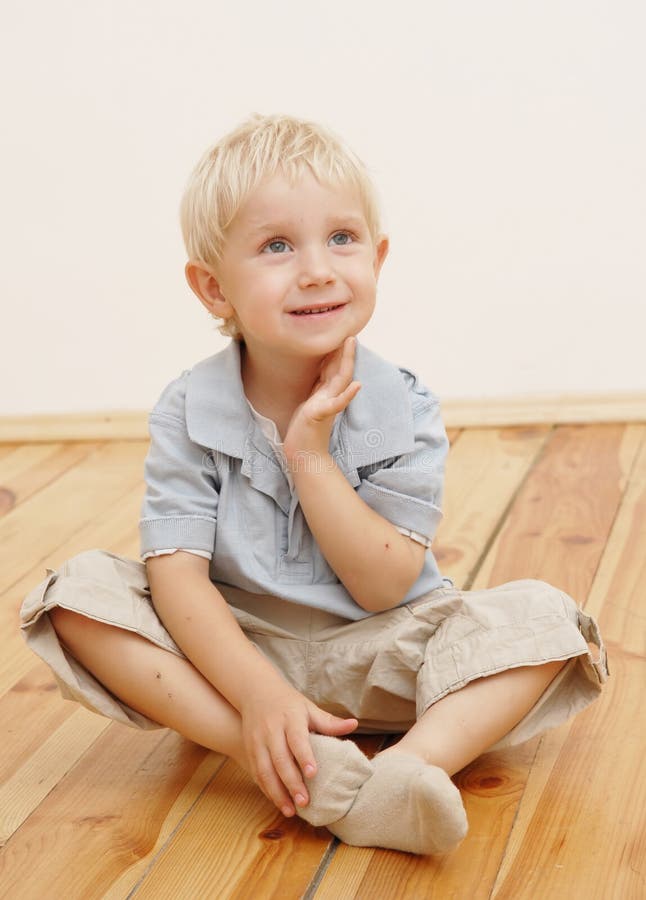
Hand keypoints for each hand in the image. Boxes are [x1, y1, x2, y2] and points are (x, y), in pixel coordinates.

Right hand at [239, 679, 357, 817]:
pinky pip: (256, 773)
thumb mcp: (308, 708)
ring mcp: (257, 740)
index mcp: (290, 718)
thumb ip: (329, 721)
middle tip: (304, 801)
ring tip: (290, 810)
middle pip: (280, 759)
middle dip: (291, 782)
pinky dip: (266, 789)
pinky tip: (278, 802)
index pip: (297, 739)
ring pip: (264, 770)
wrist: (256, 692)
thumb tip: (354, 725)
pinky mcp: (249, 749)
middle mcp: (271, 729)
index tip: (313, 774)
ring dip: (276, 792)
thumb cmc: (288, 703)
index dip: (304, 756)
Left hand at [283, 336, 360, 462]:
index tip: (340, 332)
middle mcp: (330, 397)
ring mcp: (327, 406)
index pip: (334, 367)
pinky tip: (357, 386)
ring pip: (340, 380)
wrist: (303, 454)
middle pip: (341, 369)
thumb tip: (320, 372)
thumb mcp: (311, 402)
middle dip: (346, 351)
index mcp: (326, 393)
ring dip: (347, 362)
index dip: (337, 351)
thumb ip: (318, 388)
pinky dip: (347, 395)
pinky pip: (336, 404)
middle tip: (350, 331)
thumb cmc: (305, 429)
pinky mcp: (320, 416)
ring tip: (350, 344)